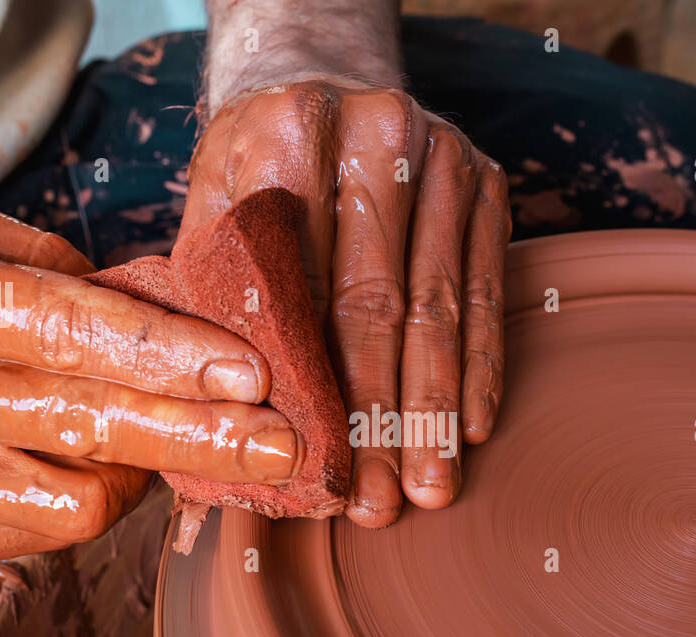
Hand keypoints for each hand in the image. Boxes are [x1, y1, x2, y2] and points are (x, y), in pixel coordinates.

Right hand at [0, 193, 299, 565]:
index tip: (247, 370)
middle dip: (200, 437)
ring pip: (77, 497)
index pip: (60, 325)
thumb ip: (42, 257)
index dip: (162, 352)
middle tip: (281, 446)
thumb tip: (154, 303)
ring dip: (148, 469)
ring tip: (170, 436)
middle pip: (84, 423)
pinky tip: (100, 463)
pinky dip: (95, 497)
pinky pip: (46, 530)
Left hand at [183, 77, 510, 526]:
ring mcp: (442, 156)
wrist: (323, 74)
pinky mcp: (487, 180)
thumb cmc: (257, 166)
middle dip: (380, 416)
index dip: (313, 389)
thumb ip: (208, 295)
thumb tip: (208, 435)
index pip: (304, 287)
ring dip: (435, 410)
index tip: (316, 469)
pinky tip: (471, 427)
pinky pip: (485, 290)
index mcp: (288, 135)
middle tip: (381, 503)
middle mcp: (375, 134)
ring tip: (431, 487)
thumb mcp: (211, 203)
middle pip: (378, 303)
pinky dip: (480, 364)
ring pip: (439, 306)